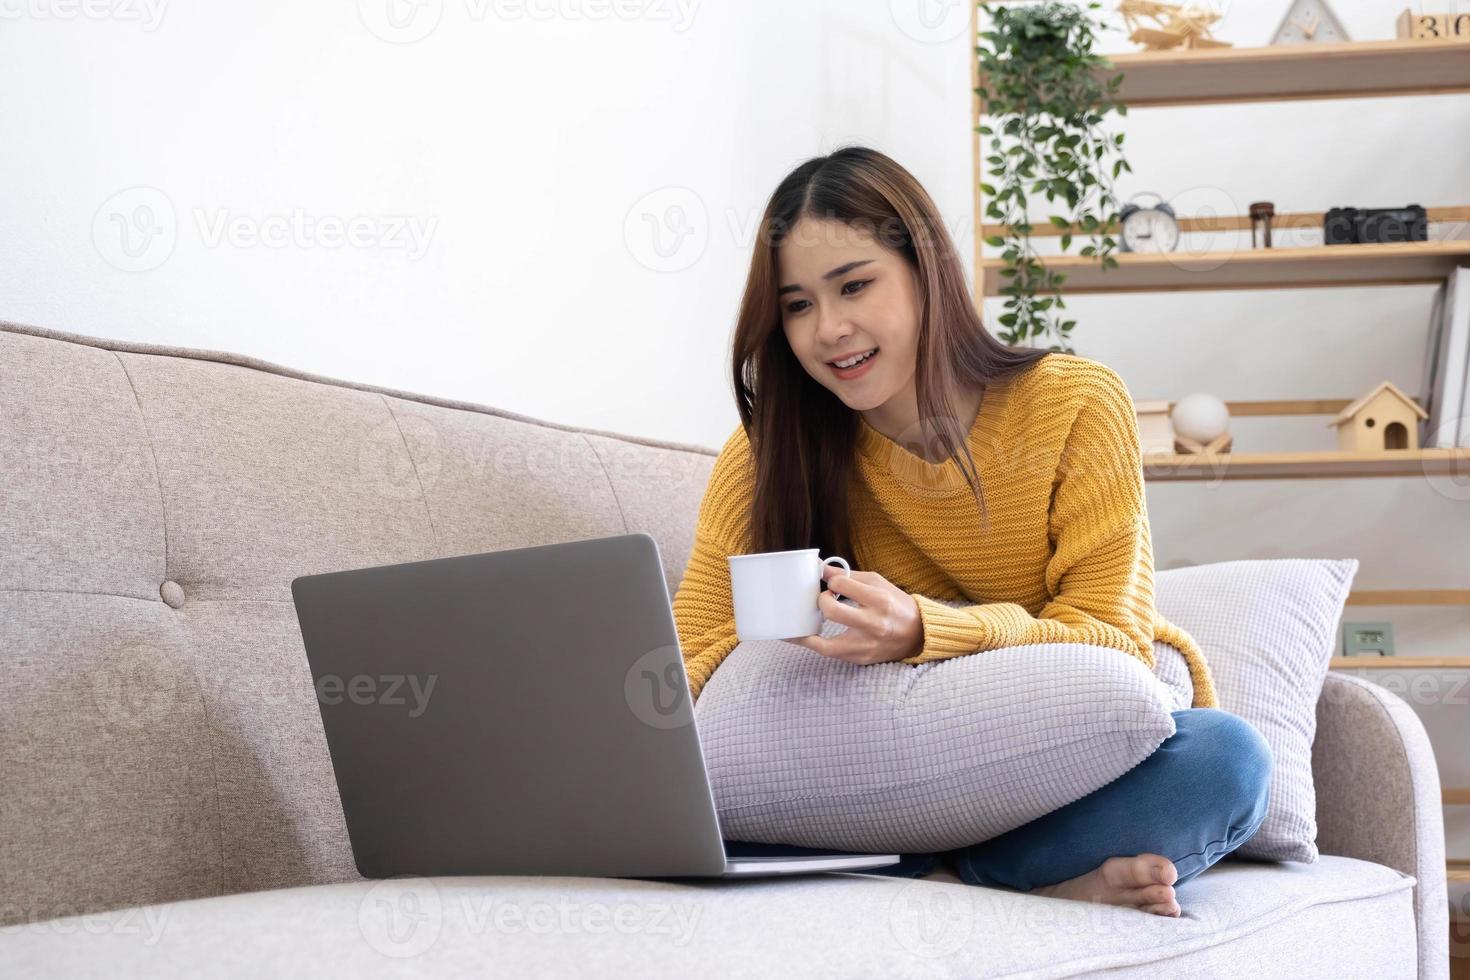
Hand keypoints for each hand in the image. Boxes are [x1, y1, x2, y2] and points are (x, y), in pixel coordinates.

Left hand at [785, 563, 924, 664]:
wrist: (918, 634)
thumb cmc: (896, 604)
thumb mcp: (877, 583)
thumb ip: (849, 576)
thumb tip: (820, 567)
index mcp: (879, 600)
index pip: (842, 585)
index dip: (831, 582)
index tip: (832, 585)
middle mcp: (873, 624)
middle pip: (832, 612)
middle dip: (822, 602)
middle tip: (825, 600)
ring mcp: (866, 645)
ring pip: (826, 645)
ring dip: (805, 634)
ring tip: (795, 626)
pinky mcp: (861, 658)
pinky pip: (831, 654)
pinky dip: (814, 645)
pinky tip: (802, 638)